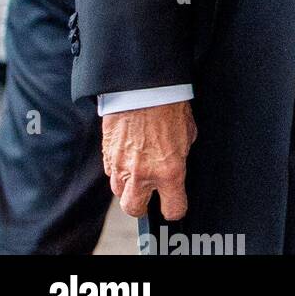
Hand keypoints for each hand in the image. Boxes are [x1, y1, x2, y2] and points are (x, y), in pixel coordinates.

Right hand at [101, 102, 196, 219]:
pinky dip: (118, 170)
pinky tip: (128, 156)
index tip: (176, 205)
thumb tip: (178, 162)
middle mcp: (143, 174)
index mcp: (170, 170)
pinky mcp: (107, 155)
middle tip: (150, 194)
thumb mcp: (188, 132)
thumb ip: (181, 154)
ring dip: (128, 187)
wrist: (144, 86)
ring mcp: (122, 166)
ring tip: (138, 171)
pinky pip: (110, 173)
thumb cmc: (170, 105)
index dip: (176, 208)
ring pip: (119, 192)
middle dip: (143, 206)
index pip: (173, 208)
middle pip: (135, 209)